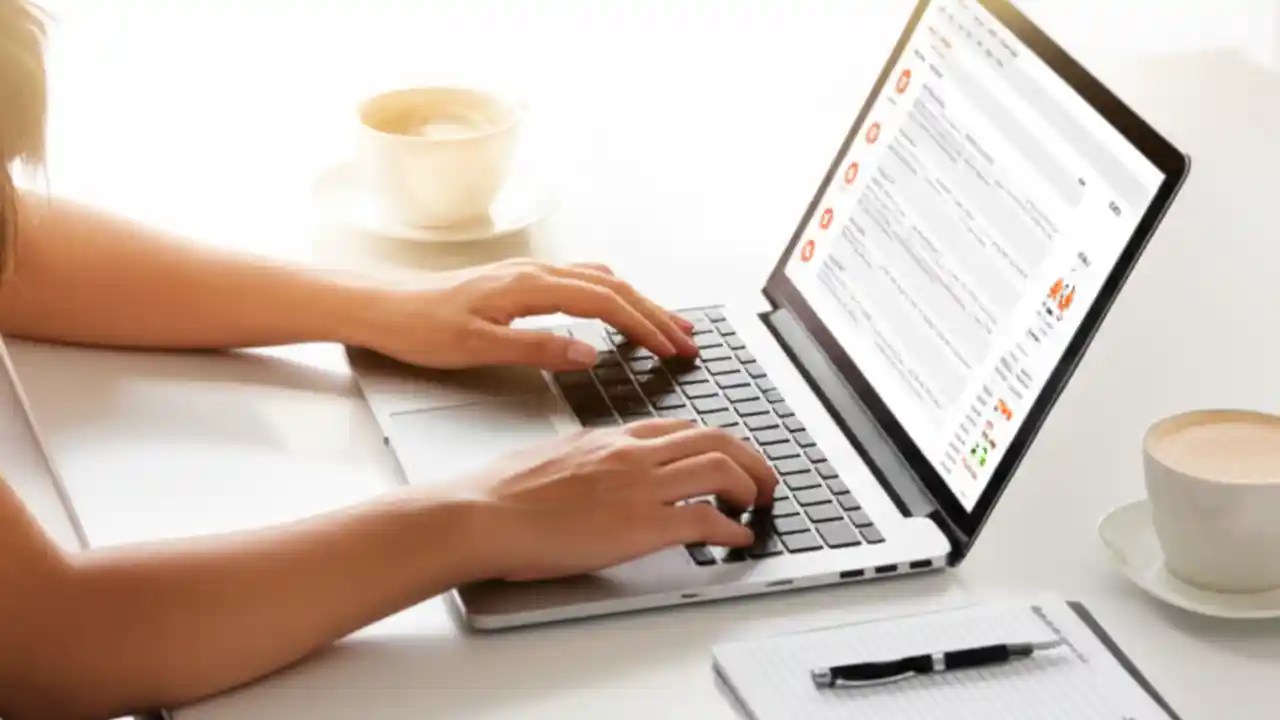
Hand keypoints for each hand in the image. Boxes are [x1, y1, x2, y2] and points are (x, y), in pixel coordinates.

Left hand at [355, 258, 699, 370]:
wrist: (378, 305)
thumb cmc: (418, 328)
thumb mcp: (478, 348)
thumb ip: (537, 350)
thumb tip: (589, 354)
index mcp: (530, 287)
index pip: (606, 302)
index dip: (645, 325)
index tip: (672, 348)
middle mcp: (534, 273)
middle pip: (613, 286)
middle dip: (655, 313)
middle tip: (686, 340)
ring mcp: (527, 275)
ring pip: (600, 280)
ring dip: (637, 302)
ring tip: (665, 325)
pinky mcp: (518, 283)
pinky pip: (580, 281)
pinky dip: (611, 295)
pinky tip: (616, 308)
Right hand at [457, 419, 776, 581]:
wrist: (483, 512)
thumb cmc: (503, 491)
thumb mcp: (555, 456)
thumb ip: (588, 457)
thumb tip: (598, 469)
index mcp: (611, 437)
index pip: (681, 428)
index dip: (715, 442)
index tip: (728, 457)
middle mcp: (633, 453)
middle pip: (714, 439)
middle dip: (749, 458)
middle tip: (762, 479)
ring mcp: (640, 486)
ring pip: (721, 469)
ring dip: (750, 487)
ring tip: (757, 505)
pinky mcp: (642, 524)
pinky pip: (705, 519)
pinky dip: (732, 530)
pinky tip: (738, 539)